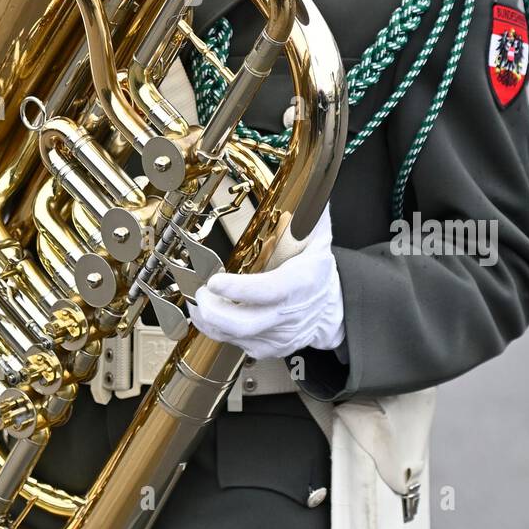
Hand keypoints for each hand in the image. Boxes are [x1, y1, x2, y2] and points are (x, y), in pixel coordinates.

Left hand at [190, 204, 344, 359]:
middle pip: (245, 324)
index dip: (238, 289)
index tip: (215, 280)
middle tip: (198, 294)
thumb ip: (308, 212)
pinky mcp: (269, 347)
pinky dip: (220, 332)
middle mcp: (289, 313)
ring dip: (210, 321)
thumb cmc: (318, 271)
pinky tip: (212, 316)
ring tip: (197, 304)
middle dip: (213, 311)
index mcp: (301, 282)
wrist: (332, 308)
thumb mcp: (318, 237)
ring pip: (237, 337)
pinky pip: (238, 345)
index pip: (268, 291)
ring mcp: (278, 334)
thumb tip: (307, 181)